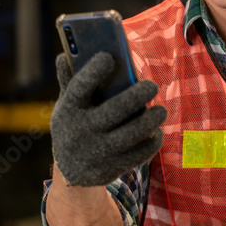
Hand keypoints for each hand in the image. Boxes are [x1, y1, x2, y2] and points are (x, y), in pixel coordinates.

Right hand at [51, 52, 165, 186]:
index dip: (93, 71)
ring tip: (160, 110)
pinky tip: (156, 131)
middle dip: (137, 96)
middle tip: (151, 86)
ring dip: (151, 119)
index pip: (79, 87)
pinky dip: (152, 141)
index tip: (109, 57)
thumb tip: (65, 54)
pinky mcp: (113, 167)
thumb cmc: (75, 124)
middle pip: (114, 110)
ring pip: (132, 133)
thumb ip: (70, 80)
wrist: (70, 170)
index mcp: (69, 109)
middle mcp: (82, 130)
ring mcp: (98, 151)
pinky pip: (140, 154)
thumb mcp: (68, 104)